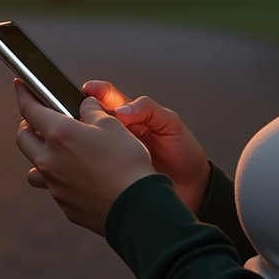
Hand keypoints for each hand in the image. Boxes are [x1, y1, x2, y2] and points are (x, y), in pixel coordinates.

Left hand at [14, 80, 156, 235]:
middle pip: (23, 138)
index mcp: (59, 134)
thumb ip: (93, 111)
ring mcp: (54, 185)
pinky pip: (53, 187)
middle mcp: (50, 160)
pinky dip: (59, 177)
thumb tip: (86, 106)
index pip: (29, 109)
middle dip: (27, 124)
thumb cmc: (127, 164)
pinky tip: (77, 175)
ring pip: (34, 167)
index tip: (20, 88)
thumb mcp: (113, 125)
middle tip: (40, 118)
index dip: (23, 94)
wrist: (136, 206)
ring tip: (56, 151)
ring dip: (40, 155)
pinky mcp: (64, 204)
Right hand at [80, 80, 209, 213]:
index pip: (109, 98)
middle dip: (85, 116)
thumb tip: (123, 109)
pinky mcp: (113, 174)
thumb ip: (148, 109)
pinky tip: (94, 164)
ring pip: (92, 143)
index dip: (97, 92)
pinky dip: (91, 163)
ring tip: (90, 140)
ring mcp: (115, 155)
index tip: (88, 90)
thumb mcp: (171, 123)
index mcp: (133, 116)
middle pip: (94, 120)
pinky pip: (97, 166)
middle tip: (85, 117)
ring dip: (87, 140)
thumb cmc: (184, 154)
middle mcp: (121, 134)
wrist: (193, 188)